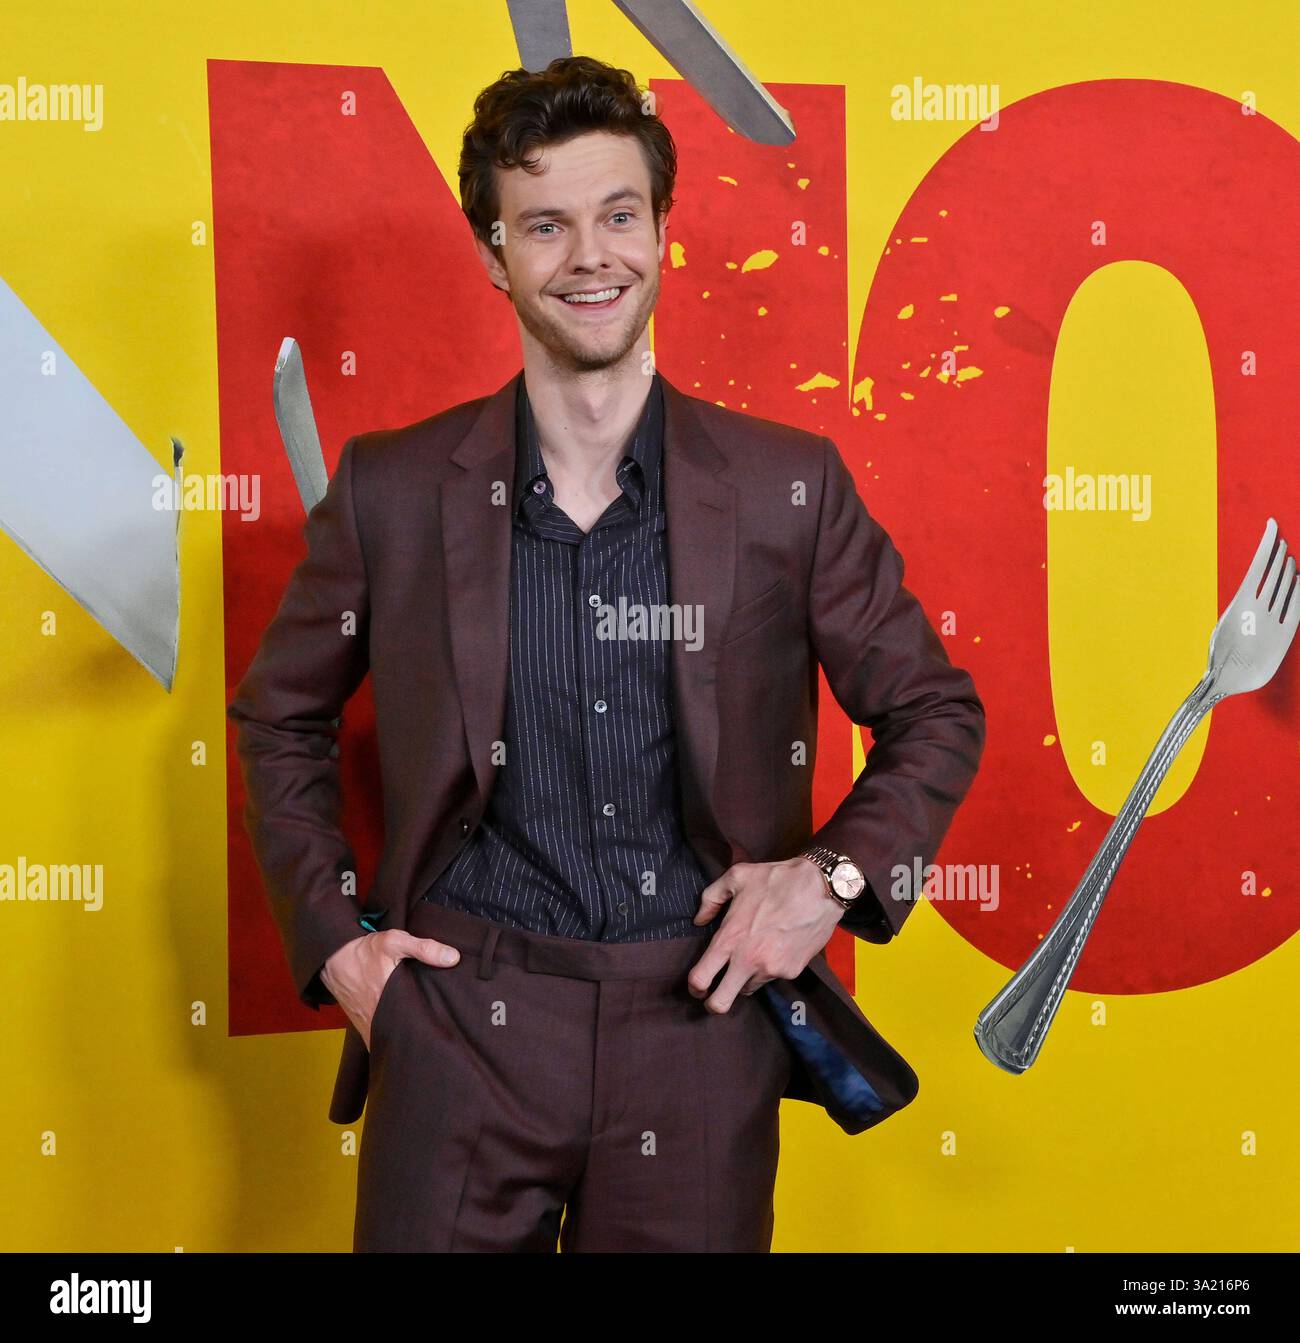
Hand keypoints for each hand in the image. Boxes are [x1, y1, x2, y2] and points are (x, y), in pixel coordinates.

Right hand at [321, 929, 460, 1049]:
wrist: (333, 958)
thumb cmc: (364, 952)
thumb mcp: (394, 942)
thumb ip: (424, 948)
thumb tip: (453, 958)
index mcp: (389, 1003)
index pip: (415, 1027)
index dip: (431, 1031)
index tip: (446, 1030)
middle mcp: (378, 1020)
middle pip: (405, 1037)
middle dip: (422, 1038)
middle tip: (440, 1034)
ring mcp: (369, 1025)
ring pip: (393, 1039)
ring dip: (406, 1038)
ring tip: (427, 1036)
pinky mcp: (364, 1025)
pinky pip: (381, 1036)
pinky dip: (393, 1036)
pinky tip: (406, 1030)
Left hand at [686, 857, 844, 1013]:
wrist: (820, 888)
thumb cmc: (776, 879)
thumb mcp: (736, 877)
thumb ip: (711, 898)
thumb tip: (699, 920)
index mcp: (730, 938)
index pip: (700, 978)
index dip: (693, 987)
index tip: (696, 986)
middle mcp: (748, 960)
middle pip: (720, 1003)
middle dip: (712, 1004)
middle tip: (713, 995)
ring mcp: (771, 969)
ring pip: (746, 989)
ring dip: (743, 980)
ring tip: (751, 957)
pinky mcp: (791, 972)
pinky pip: (770, 978)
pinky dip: (767, 970)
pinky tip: (773, 949)